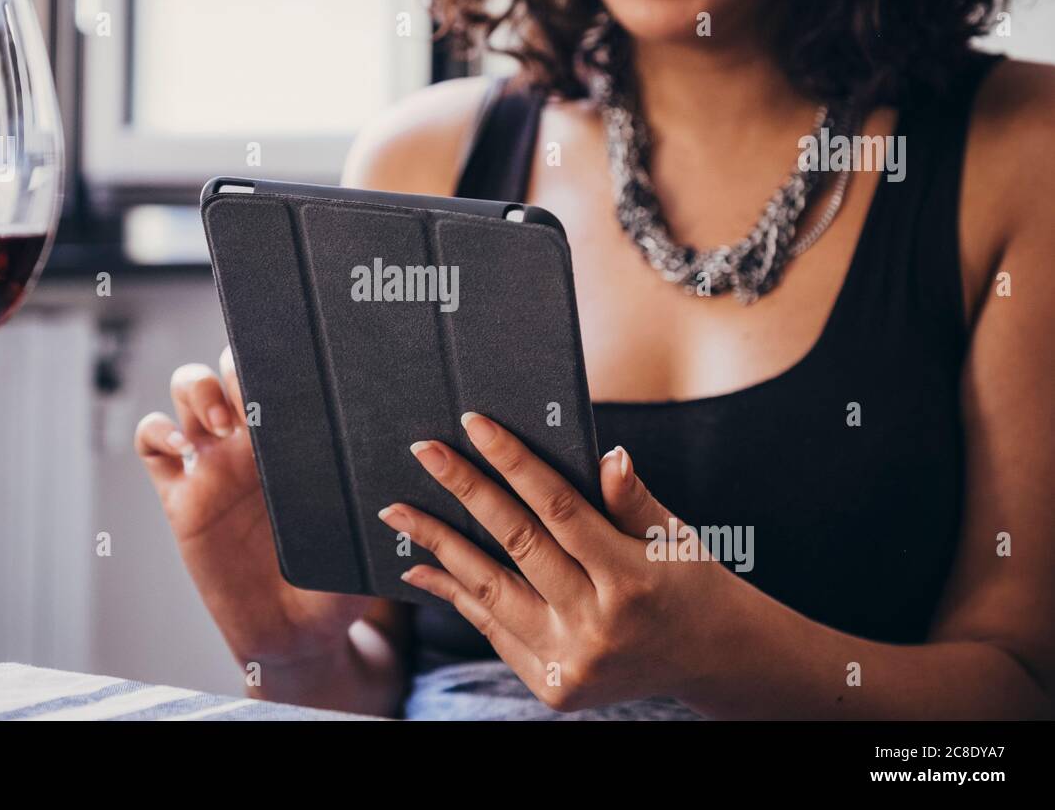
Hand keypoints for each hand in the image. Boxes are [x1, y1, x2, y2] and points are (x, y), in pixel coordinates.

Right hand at [135, 347, 373, 667]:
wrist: (297, 634)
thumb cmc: (337, 580)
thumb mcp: (365, 533)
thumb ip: (374, 498)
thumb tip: (410, 461)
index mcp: (298, 441)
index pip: (282, 374)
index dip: (279, 357)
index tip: (295, 367)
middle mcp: (253, 443)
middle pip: (228, 367)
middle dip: (235, 367)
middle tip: (254, 401)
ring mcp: (213, 465)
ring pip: (188, 391)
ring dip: (198, 390)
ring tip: (221, 423)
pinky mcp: (181, 499)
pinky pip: (152, 446)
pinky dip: (157, 432)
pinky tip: (181, 447)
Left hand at [378, 412, 736, 710]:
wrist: (712, 658)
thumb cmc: (689, 580)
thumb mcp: (674, 535)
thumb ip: (634, 499)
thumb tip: (608, 454)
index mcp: (632, 579)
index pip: (560, 508)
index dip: (514, 462)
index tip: (475, 424)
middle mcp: (599, 626)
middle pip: (516, 544)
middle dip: (464, 491)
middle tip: (423, 453)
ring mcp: (572, 662)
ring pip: (490, 591)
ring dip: (438, 547)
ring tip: (398, 513)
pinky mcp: (552, 686)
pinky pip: (493, 629)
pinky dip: (455, 595)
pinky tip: (422, 567)